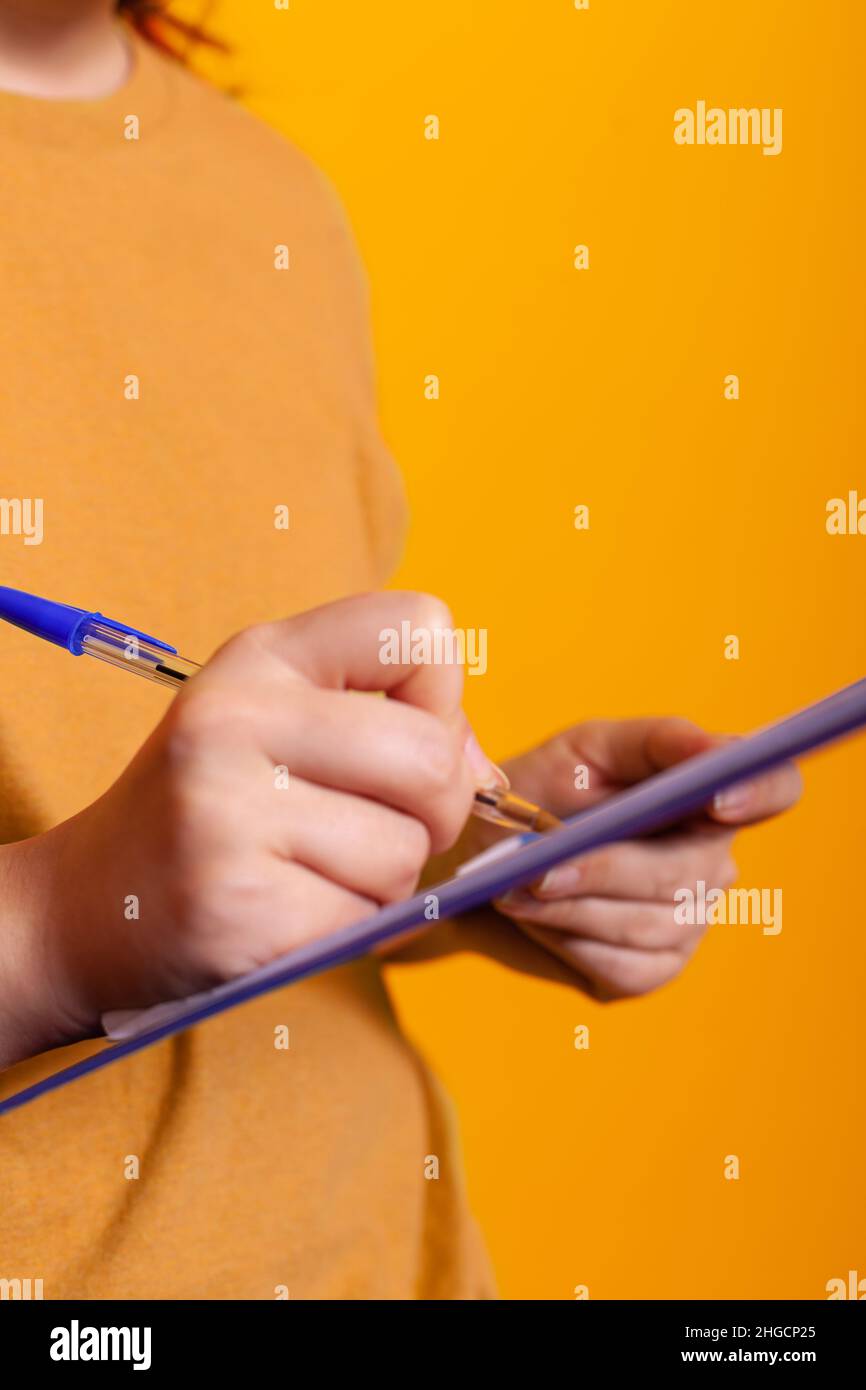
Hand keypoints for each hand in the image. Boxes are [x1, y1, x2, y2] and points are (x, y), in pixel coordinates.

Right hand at [0, 592, 496, 1068]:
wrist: (89, 908)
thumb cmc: (211, 811)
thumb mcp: (281, 725)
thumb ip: (390, 720)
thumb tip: (484, 771)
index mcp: (260, 658)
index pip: (419, 624)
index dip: (439, 695)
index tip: (395, 738)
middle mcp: (237, 719)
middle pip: (432, 758)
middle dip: (434, 811)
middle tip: (376, 828)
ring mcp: (230, 814)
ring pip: (406, 852)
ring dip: (384, 881)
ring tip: (311, 872)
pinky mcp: (240, 908)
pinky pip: (367, 920)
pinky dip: (348, 928)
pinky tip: (289, 913)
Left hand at [492, 718, 801, 1000]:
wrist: (493, 848)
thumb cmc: (546, 788)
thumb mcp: (588, 747)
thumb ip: (656, 741)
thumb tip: (717, 751)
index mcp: (709, 797)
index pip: (775, 790)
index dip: (760, 794)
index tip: (718, 800)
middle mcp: (712, 862)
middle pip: (685, 874)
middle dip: (602, 871)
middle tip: (533, 869)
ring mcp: (689, 921)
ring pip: (644, 926)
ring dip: (568, 909)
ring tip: (513, 887)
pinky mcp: (654, 968)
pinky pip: (624, 967)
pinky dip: (568, 941)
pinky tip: (536, 916)